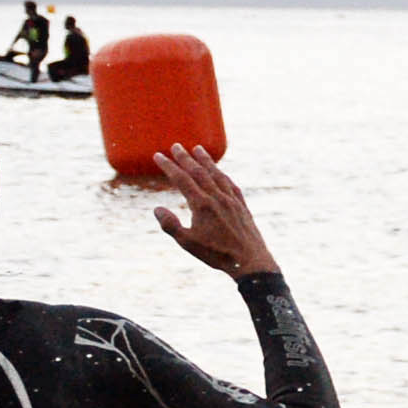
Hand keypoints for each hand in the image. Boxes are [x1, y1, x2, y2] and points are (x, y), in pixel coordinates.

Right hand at [149, 148, 278, 279]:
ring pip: (217, 175)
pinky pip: (231, 184)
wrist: (250, 261)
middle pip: (199, 172)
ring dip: (206, 161)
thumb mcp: (188, 243)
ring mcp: (232, 200)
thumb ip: (170, 225)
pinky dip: (222, 174)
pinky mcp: (242, 206)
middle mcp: (218, 198)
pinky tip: (219, 172)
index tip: (158, 156)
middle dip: (185, 158)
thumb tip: (157, 208)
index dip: (169, 166)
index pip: (182, 179)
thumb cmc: (217, 254)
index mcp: (202, 205)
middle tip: (175, 146)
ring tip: (197, 149)